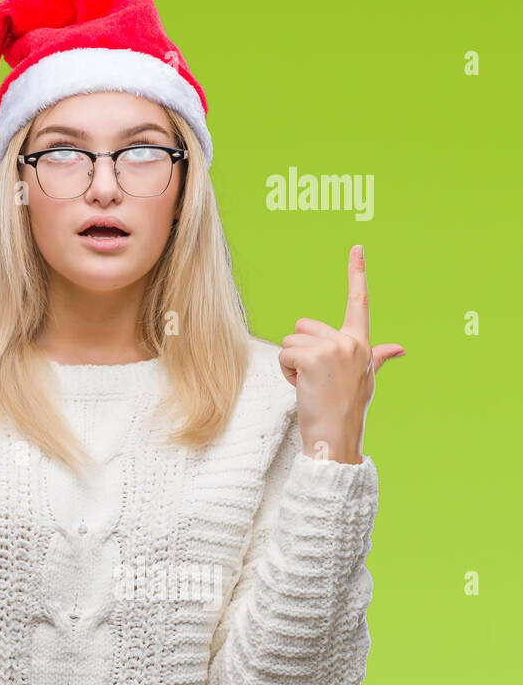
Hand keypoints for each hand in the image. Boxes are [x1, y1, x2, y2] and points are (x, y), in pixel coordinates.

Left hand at [279, 245, 404, 463]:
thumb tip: (399, 349)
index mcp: (362, 344)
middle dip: (299, 348)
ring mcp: (333, 348)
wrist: (337, 438)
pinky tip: (303, 388)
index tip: (357, 247)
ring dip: (291, 364)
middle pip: (302, 325)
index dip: (357, 273)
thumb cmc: (348, 410)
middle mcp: (349, 341)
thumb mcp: (366, 379)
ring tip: (310, 385)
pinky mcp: (314, 358)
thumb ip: (378, 358)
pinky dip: (286, 372)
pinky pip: (284, 355)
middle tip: (314, 377)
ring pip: (289, 341)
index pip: (359, 303)